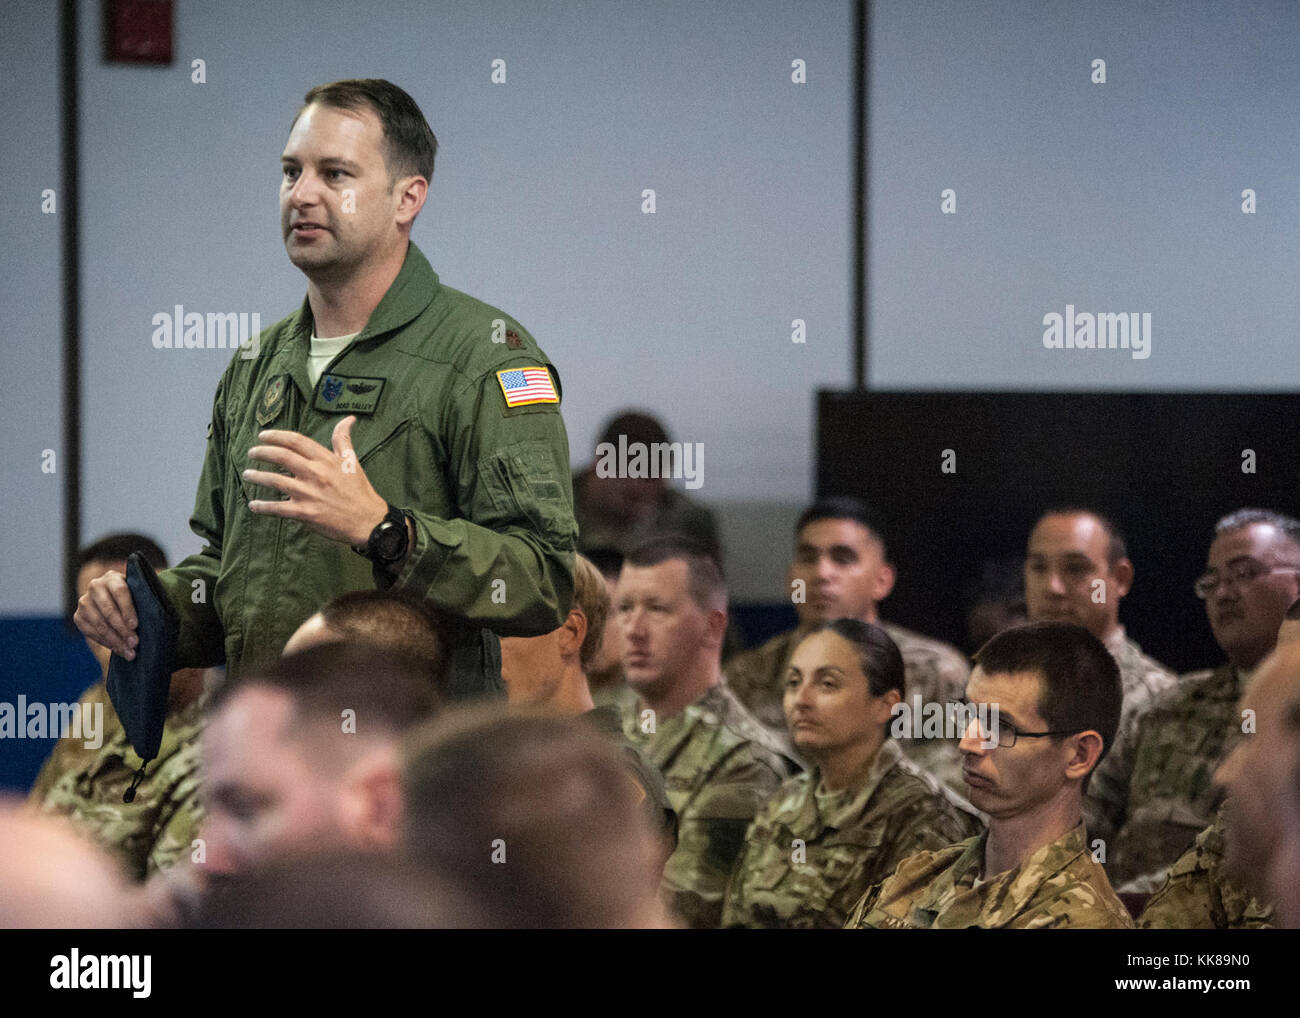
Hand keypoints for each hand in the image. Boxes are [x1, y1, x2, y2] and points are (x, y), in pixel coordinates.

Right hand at [74, 569, 137, 659]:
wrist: (112, 599)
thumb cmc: (133, 597)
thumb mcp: (138, 593)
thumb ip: (142, 601)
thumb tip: (154, 619)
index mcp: (112, 578)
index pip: (120, 592)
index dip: (128, 609)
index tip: (135, 626)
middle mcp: (95, 587)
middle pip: (109, 611)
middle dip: (123, 630)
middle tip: (134, 643)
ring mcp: (84, 602)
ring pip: (100, 624)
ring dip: (115, 641)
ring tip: (129, 652)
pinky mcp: (78, 616)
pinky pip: (91, 633)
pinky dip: (106, 643)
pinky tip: (118, 649)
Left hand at [244, 416, 386, 546]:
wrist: (367, 521)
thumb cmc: (360, 491)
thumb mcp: (352, 461)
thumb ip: (343, 439)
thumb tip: (348, 419)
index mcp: (325, 459)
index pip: (296, 441)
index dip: (276, 436)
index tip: (263, 435)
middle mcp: (315, 473)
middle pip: (281, 456)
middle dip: (262, 452)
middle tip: (251, 452)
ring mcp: (308, 493)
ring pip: (274, 480)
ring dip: (257, 476)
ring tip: (247, 474)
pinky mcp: (304, 513)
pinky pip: (277, 508)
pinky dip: (262, 507)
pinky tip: (253, 505)